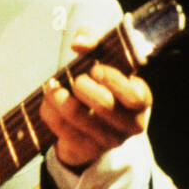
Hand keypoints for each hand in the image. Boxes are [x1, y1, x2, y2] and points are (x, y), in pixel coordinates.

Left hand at [40, 29, 152, 170]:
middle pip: (107, 109)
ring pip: (82, 122)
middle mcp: (129, 124)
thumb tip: (80, 43)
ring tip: (52, 86)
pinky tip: (47, 100)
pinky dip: (51, 113)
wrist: (87, 118)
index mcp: (141, 99)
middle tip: (77, 80)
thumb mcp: (101, 55)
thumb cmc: (99, 80)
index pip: (134, 96)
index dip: (114, 82)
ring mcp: (108, 140)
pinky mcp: (86, 149)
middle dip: (87, 91)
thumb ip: (93, 40)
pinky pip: (65, 132)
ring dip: (62, 101)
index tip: (95, 69)